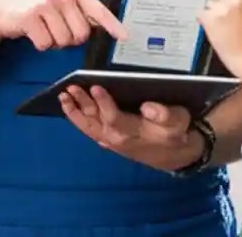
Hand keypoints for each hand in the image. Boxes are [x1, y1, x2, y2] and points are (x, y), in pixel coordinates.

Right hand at [0, 0, 127, 49]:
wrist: (3, 7)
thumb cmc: (37, 6)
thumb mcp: (61, 0)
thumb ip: (81, 11)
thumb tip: (104, 26)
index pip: (99, 10)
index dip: (113, 25)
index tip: (124, 36)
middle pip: (82, 33)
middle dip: (71, 38)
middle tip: (58, 29)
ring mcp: (45, 4)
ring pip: (64, 41)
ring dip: (55, 42)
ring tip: (45, 29)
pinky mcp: (30, 17)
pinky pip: (45, 44)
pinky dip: (41, 44)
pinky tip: (35, 32)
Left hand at [59, 87, 201, 170]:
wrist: (173, 155)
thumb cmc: (174, 134)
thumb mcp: (178, 122)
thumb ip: (165, 114)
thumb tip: (148, 107)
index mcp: (132, 132)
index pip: (113, 117)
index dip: (104, 102)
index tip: (95, 86)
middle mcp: (116, 137)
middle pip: (94, 121)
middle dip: (82, 103)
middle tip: (71, 87)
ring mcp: (109, 140)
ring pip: (87, 126)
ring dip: (74, 112)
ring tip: (63, 96)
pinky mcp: (108, 140)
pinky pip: (89, 130)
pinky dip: (77, 119)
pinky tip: (70, 109)